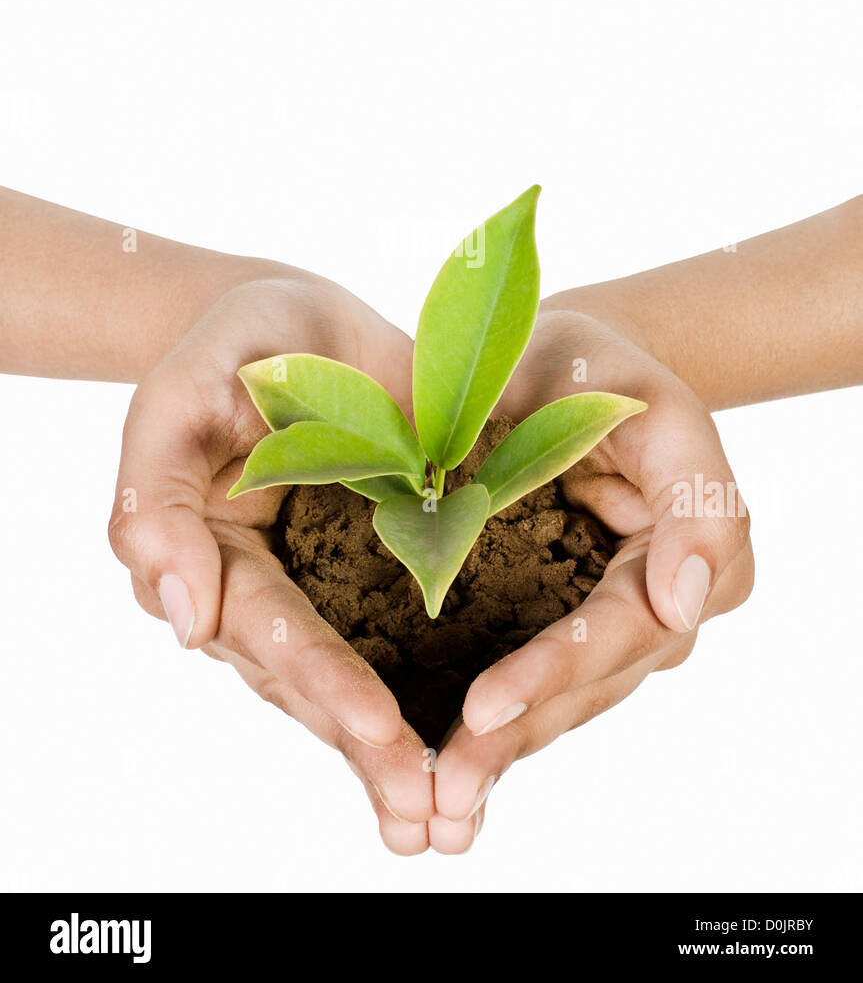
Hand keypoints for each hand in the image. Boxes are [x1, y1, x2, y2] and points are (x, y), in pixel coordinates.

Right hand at [108, 273, 434, 853]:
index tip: (378, 729)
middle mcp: (269, 587)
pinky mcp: (388, 562)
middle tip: (423, 808)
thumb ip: (158, 499)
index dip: (322, 678)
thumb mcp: (180, 394)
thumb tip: (179, 618)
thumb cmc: (231, 344)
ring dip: (397, 747)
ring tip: (448, 817)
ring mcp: (328, 582)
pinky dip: (439, 687)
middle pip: (313, 677)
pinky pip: (410, 629)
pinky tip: (473, 754)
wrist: (299, 317)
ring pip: (357, 675)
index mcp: (214, 555)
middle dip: (366, 744)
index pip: (268, 628)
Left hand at [432, 309, 753, 839]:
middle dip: (515, 736)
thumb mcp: (645, 398)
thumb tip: (685, 605)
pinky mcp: (559, 620)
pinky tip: (432, 773)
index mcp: (693, 543)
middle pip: (589, 682)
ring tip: (429, 804)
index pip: (620, 625)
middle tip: (442, 791)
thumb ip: (689, 488)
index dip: (552, 671)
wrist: (560, 364)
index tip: (481, 709)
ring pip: (561, 700)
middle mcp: (661, 599)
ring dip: (497, 752)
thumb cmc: (598, 368)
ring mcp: (612, 618)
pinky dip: (487, 727)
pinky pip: (531, 682)